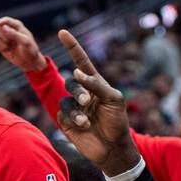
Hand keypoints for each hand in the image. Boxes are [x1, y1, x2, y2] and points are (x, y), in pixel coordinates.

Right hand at [0, 17, 47, 71]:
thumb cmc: (29, 50)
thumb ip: (14, 34)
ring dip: (2, 44)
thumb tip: (3, 27)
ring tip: (10, 47)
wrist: (29, 61)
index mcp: (17, 25)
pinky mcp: (1, 44)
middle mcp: (10, 29)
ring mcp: (5, 37)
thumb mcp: (25, 42)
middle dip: (3, 37)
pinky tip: (6, 50)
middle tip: (11, 42)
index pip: (6, 20)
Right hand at [54, 29, 139, 175]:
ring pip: (66, 98)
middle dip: (78, 90)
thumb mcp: (114, 99)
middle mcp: (83, 93)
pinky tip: (84, 126)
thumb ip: (96, 84)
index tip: (62, 32)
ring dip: (76, 108)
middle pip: (72, 81)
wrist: (114, 148)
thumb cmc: (118, 122)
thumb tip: (76, 73)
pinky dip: (73, 118)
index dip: (72, 47)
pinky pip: (62, 113)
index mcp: (95, 84)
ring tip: (87, 120)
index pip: (81, 62)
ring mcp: (74, 107)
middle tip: (87, 101)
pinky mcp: (67, 121)